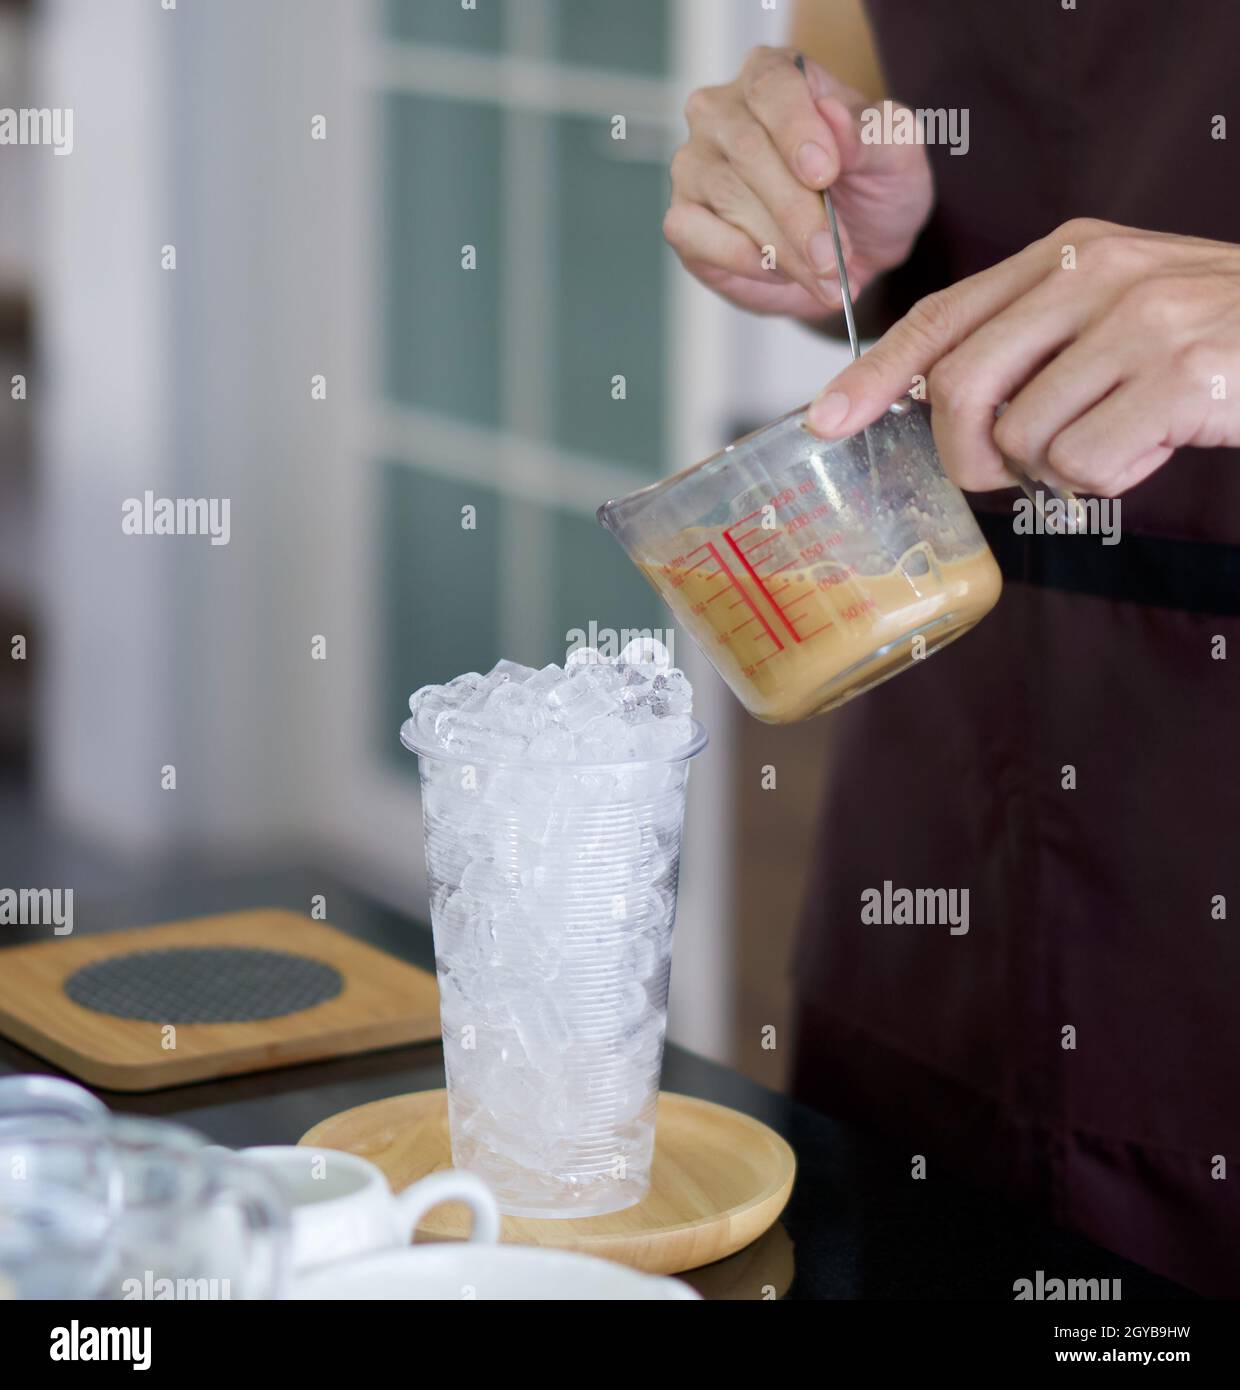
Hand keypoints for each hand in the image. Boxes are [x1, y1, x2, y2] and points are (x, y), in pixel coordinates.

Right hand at [664, 46, 933, 318]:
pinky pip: (695, 235)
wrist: (851, 251)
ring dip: (782, 247)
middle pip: (748, 150)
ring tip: (824, 276)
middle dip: (797, 211)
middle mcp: (722, 114)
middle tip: (833, 256)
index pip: (771, 87)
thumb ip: (872, 135)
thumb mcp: (896, 158)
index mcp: (773, 77)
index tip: (825, 174)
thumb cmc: (869, 190)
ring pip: (728, 198)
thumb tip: (834, 116)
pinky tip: (779, 272)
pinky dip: (742, 260)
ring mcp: (696, 166)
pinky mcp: (683, 219)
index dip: (796, 130)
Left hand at [807, 219, 1239, 495]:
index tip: (827, 420)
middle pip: (960, 387)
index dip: (876, 374)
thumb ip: (1032, 337)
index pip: (943, 314)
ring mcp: (1140, 320)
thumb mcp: (1115, 310)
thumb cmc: (1209, 334)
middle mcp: (1097, 272)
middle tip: (1005, 474)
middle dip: (966, 454)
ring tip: (1109, 443)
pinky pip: (1083, 465)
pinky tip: (1149, 449)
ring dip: (1051, 470)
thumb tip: (935, 401)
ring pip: (1020, 437)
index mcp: (1070, 249)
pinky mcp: (1178, 376)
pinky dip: (1106, 481)